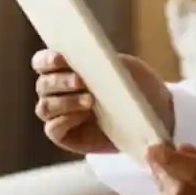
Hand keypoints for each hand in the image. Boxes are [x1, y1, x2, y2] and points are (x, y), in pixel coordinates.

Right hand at [31, 49, 173, 154]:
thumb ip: (104, 62)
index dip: (47, 59)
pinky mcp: (65, 136)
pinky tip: (83, 116)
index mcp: (65, 68)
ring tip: (90, 101)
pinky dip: (64, 120)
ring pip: (45, 107)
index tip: (61, 58)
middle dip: (60, 81)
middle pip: (43, 84)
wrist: (153, 113)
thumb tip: (88, 59)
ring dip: (65, 102)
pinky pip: (52, 128)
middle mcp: (56, 91)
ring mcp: (59, 114)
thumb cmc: (136, 85)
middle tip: (81, 82)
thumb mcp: (124, 67)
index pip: (42, 62)